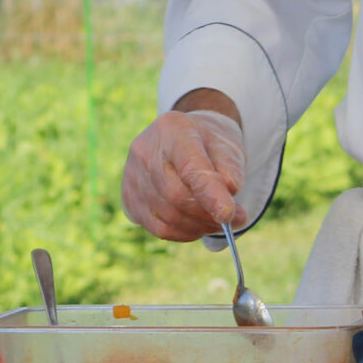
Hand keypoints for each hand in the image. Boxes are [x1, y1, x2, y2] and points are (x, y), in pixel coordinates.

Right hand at [121, 107, 246, 241]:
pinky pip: (159, 228)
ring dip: (199, 227)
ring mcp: (131, 175)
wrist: (182, 139)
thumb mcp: (227, 147)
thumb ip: (230, 169)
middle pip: (176, 195)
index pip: (189, 166)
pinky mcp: (129, 198)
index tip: (229, 215)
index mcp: (173, 129)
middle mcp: (144, 150)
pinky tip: (198, 226)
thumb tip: (228, 198)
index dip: (209, 193)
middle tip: (234, 219)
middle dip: (207, 214)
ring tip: (219, 221)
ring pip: (168, 216)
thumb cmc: (208, 144)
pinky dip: (184, 233)